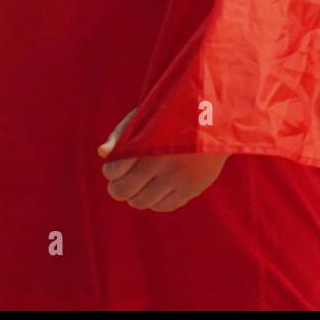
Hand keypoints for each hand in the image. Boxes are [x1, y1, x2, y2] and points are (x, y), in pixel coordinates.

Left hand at [97, 108, 229, 212]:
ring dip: (135, 196)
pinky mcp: (193, 188)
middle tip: (121, 181)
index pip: (114, 170)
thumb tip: (102, 153)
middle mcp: (163, 164)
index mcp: (148, 144)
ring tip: (139, 185)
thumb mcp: (146, 114)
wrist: (217, 116)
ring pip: (142, 202)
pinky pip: (164, 206)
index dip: (110, 171)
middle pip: (124, 191)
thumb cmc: (174, 113)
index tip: (114, 167)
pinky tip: (156, 188)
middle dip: (117, 187)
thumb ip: (121, 133)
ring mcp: (179, 179)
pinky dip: (155, 201)